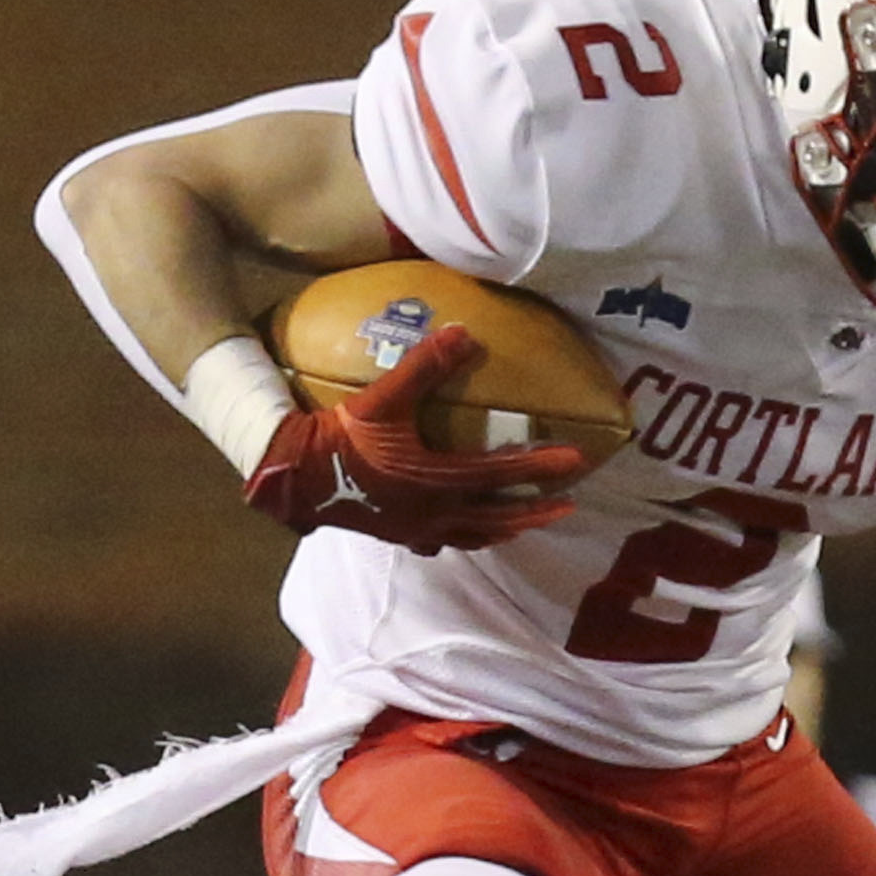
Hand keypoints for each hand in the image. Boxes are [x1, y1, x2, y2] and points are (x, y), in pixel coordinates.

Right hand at [245, 325, 583, 552]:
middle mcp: (435, 512)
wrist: (299, 478)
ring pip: (475, 535)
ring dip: (506, 528)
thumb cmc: (342, 437)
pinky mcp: (401, 535)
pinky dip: (467, 537)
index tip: (575, 462)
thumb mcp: (384, 397)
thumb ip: (425, 366)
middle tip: (569, 506)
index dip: (541, 467)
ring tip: (527, 522)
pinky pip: (444, 542)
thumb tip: (465, 333)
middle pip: (499, 516)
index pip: (502, 474)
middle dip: (536, 511)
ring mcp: (418, 530)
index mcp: (437, 480)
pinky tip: (468, 532)